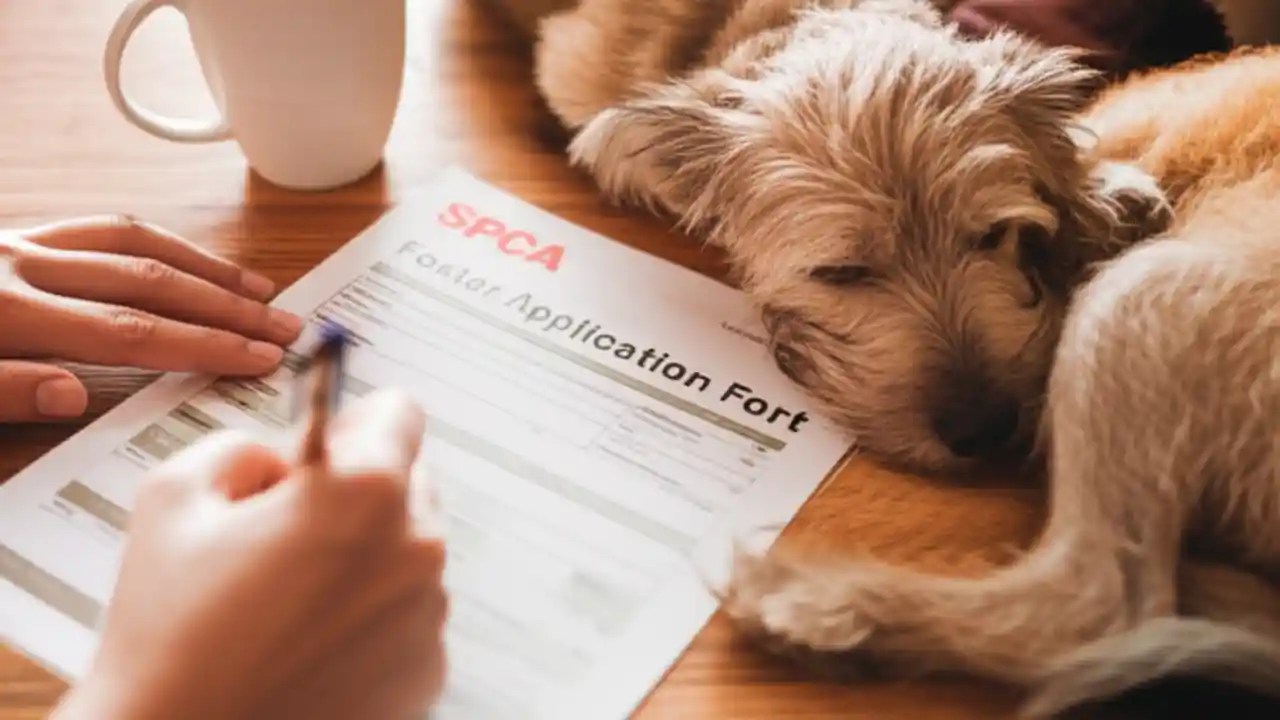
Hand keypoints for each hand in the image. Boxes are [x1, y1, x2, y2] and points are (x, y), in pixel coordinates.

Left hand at [0, 216, 302, 421]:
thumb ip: (1, 391)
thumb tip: (74, 396)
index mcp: (2, 310)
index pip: (129, 331)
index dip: (204, 344)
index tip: (260, 358)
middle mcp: (17, 264)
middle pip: (148, 281)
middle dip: (226, 306)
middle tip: (284, 325)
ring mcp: (16, 242)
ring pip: (130, 242)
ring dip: (201, 266)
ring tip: (256, 287)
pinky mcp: (10, 236)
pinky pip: (97, 229)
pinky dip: (151, 242)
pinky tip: (180, 258)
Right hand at [54, 390, 447, 719]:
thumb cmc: (170, 638)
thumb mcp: (172, 497)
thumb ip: (241, 446)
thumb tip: (282, 456)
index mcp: (365, 494)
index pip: (399, 412)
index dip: (352, 425)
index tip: (324, 452)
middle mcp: (416, 550)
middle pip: (407, 482)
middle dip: (354, 494)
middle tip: (284, 533)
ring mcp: (428, 616)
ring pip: (407, 552)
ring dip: (363, 558)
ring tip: (285, 600)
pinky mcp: (428, 671)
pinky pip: (406, 615)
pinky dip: (370, 618)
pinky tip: (307, 643)